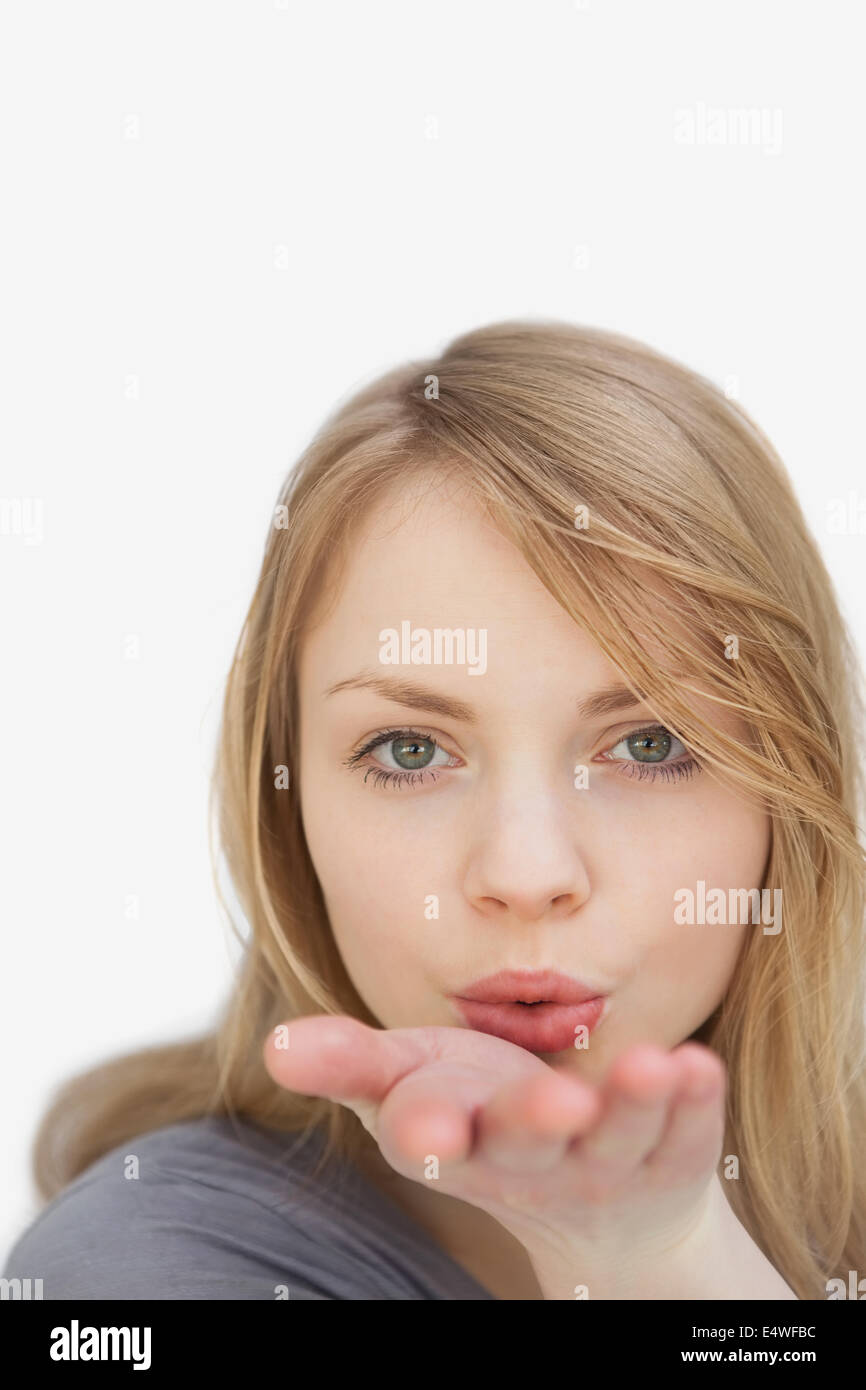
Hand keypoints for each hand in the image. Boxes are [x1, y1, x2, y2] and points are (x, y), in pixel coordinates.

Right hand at [262, 1015, 726, 1277]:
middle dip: (536, 1121)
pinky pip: (685, 1128)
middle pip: (528, 1140)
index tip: (426, 1128)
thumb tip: (276, 1044)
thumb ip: (349, 1062)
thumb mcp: (409, 1082)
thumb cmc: (480, 1113)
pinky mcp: (670, 1152)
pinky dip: (694, 1099)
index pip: (431, 1132)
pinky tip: (700, 1066)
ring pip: (617, 1136)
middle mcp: (528, 1156)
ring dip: (633, 1103)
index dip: (427, 1129)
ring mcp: (604, 1158)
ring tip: (653, 1066)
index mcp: (455, 1138)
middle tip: (556, 1100)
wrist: (594, 1199)